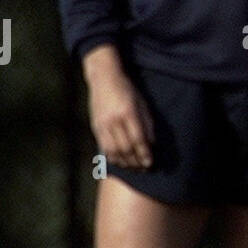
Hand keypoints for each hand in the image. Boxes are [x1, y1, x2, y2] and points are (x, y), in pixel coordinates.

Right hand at [83, 45, 153, 167]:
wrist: (104, 78)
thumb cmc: (127, 90)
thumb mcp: (142, 104)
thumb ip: (147, 124)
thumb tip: (152, 145)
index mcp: (128, 113)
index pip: (138, 139)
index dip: (144, 154)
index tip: (150, 163)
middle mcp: (114, 120)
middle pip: (125, 148)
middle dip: (135, 161)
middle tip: (143, 169)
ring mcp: (103, 124)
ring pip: (113, 151)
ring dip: (124, 163)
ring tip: (133, 168)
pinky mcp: (95, 127)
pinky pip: (103, 147)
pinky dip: (112, 158)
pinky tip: (120, 162)